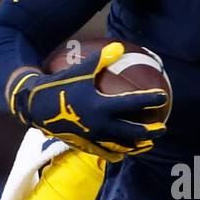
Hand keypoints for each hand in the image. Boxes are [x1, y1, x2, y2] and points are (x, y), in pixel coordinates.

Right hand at [7, 42, 167, 160]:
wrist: (35, 105)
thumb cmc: (60, 84)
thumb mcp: (80, 70)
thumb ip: (102, 60)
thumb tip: (119, 46)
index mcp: (100, 105)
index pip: (132, 103)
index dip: (150, 100)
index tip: (163, 97)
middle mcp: (99, 124)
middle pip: (132, 131)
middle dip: (150, 130)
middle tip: (162, 128)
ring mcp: (92, 137)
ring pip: (121, 146)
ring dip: (137, 146)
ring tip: (148, 144)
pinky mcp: (84, 144)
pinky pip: (105, 152)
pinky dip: (117, 153)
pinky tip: (124, 153)